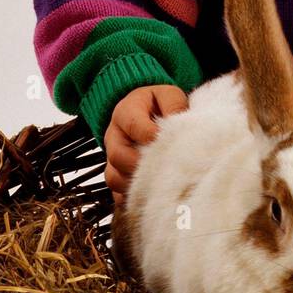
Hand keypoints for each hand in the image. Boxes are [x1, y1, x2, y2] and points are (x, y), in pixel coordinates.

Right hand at [104, 83, 188, 205]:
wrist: (146, 109)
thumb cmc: (159, 103)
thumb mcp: (169, 95)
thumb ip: (174, 105)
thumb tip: (180, 124)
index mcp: (126, 112)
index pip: (134, 126)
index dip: (152, 137)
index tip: (169, 143)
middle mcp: (114, 135)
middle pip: (118, 155)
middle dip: (142, 165)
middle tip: (164, 168)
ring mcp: (112, 156)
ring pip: (114, 177)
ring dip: (135, 184)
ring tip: (159, 184)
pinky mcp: (116, 173)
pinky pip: (116, 192)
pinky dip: (131, 197)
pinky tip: (150, 197)